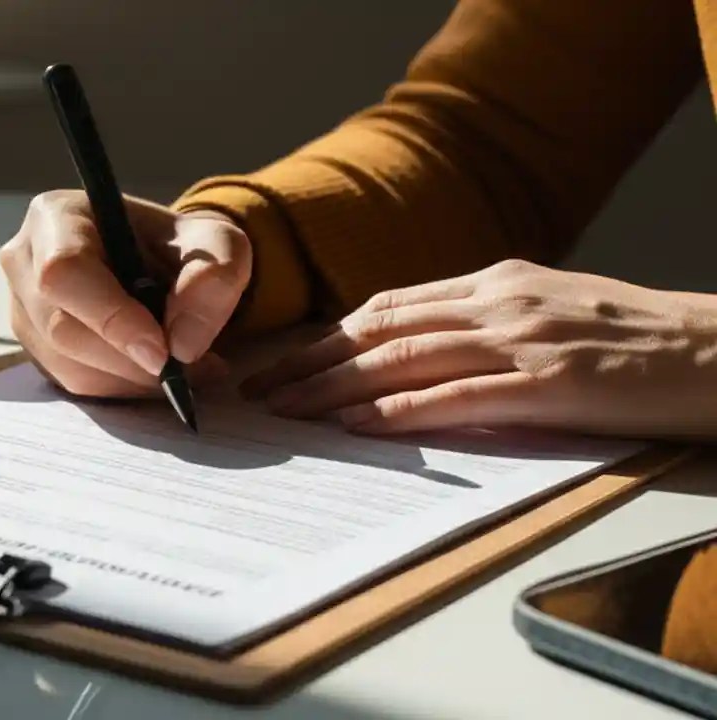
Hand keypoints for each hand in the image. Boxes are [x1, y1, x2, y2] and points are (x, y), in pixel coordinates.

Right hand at [0, 190, 251, 396]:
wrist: (161, 265)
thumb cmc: (179, 247)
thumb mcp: (217, 245)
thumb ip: (213, 279)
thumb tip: (183, 343)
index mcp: (56, 216)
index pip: (64, 271)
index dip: (110, 316)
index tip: (162, 351)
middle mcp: (23, 261)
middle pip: (61, 327)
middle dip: (128, 359)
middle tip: (185, 367)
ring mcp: (21, 308)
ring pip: (66, 364)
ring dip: (130, 379)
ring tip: (180, 368)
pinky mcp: (33, 347)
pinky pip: (71, 383)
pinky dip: (120, 387)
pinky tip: (151, 371)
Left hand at [242, 259, 716, 438]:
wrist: (716, 350)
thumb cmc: (633, 337)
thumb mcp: (548, 309)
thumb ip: (483, 322)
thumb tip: (414, 347)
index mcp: (496, 282)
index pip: (388, 307)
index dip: (327, 335)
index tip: (283, 358)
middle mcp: (499, 302)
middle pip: (380, 330)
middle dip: (311, 360)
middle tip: (260, 388)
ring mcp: (523, 341)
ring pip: (404, 360)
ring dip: (335, 386)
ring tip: (287, 409)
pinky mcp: (550, 386)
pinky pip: (456, 398)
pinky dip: (399, 413)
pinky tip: (358, 427)